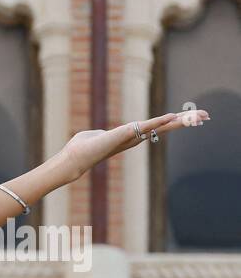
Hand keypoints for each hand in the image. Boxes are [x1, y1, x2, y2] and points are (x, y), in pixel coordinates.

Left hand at [58, 109, 208, 182]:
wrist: (71, 161)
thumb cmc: (79, 150)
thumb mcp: (93, 138)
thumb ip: (100, 135)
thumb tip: (97, 136)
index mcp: (128, 136)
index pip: (154, 127)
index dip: (171, 122)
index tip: (189, 117)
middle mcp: (131, 138)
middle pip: (162, 128)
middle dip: (183, 122)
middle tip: (205, 116)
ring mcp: (128, 138)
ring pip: (157, 127)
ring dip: (177, 121)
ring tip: (197, 116)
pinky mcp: (120, 137)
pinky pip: (143, 127)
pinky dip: (158, 122)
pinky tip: (172, 117)